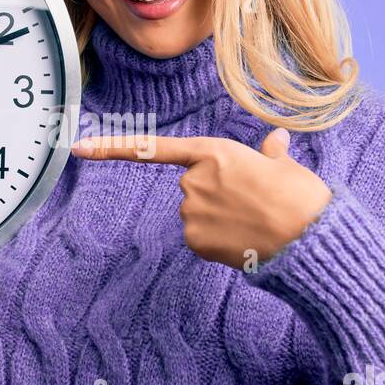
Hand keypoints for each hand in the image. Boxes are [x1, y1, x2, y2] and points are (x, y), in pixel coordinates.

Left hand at [69, 127, 332, 268]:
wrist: (307, 237)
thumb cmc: (301, 196)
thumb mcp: (286, 165)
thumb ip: (271, 153)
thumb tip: (275, 142)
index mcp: (213, 152)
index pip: (153, 148)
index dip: (111, 147)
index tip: (76, 147)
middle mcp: (193, 180)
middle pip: (192, 187)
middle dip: (215, 195)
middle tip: (251, 202)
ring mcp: (190, 212)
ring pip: (196, 214)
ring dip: (218, 219)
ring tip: (252, 222)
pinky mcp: (194, 241)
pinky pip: (199, 238)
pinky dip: (216, 242)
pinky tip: (242, 241)